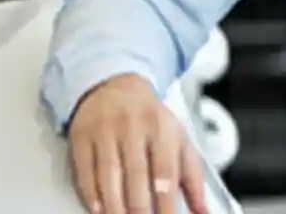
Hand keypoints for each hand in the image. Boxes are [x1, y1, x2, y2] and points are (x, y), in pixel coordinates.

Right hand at [67, 74, 209, 213]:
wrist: (116, 86)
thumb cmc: (152, 121)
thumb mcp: (178, 140)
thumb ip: (192, 178)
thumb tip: (203, 212)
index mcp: (162, 128)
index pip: (165, 171)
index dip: (166, 203)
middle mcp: (133, 126)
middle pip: (136, 174)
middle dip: (139, 208)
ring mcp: (105, 129)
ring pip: (108, 173)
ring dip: (114, 205)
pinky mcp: (82, 135)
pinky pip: (84, 168)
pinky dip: (91, 193)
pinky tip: (98, 209)